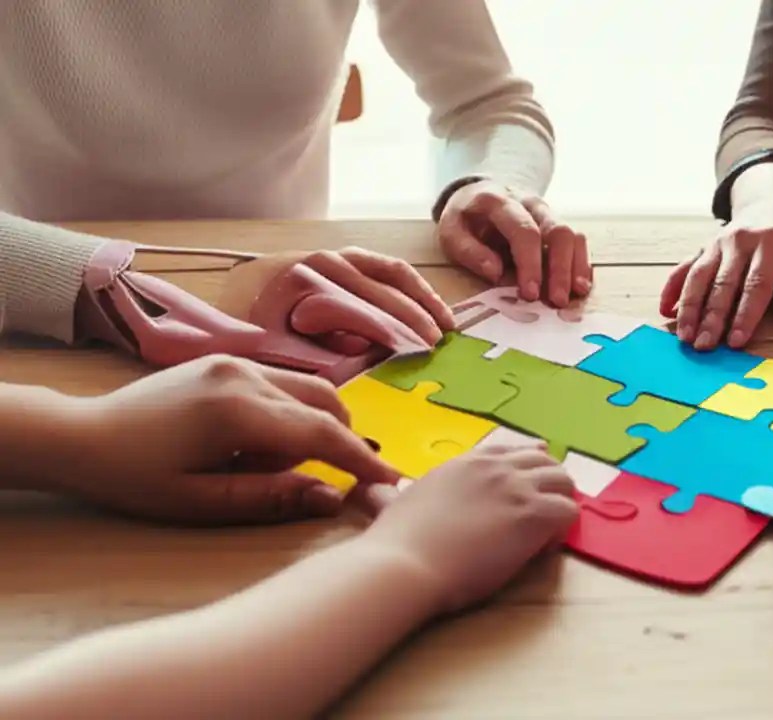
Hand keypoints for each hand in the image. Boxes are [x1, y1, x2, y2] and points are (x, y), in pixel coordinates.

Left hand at [66, 356, 398, 523]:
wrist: (83, 436)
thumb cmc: (136, 478)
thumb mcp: (202, 503)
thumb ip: (271, 497)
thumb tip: (332, 498)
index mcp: (238, 410)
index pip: (322, 433)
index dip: (361, 460)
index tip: (392, 479)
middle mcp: (245, 375)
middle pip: (326, 403)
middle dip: (335, 441)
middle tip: (305, 479)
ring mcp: (236, 362)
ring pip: (308, 390)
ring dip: (311, 426)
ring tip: (266, 461)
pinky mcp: (227, 361)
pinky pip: (283, 384)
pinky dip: (288, 412)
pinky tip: (253, 441)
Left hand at [227, 247, 454, 346]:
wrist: (201, 317)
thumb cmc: (235, 341)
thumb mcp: (267, 352)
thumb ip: (313, 353)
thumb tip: (362, 349)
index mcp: (299, 281)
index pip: (360, 308)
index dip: (391, 333)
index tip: (417, 356)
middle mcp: (318, 262)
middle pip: (380, 290)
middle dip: (413, 319)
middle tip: (437, 348)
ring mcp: (330, 257)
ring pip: (390, 272)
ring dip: (421, 298)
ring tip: (446, 326)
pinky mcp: (337, 259)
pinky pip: (384, 267)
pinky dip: (411, 285)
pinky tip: (429, 306)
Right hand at [356, 443, 577, 613]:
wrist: (405, 564)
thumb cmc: (395, 543)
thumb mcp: (394, 503)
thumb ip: (393, 493)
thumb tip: (370, 492)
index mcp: (464, 462)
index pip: (509, 450)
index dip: (527, 463)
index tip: (533, 478)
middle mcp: (494, 467)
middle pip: (545, 461)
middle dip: (549, 484)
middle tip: (545, 512)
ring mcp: (516, 487)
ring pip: (564, 481)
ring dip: (561, 503)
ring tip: (547, 531)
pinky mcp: (533, 514)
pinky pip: (568, 512)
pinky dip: (561, 531)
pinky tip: (541, 549)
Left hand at [437, 180, 591, 307]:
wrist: (479, 193)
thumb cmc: (466, 218)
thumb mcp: (451, 231)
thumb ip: (469, 251)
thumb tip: (495, 272)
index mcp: (500, 203)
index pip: (525, 231)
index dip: (530, 264)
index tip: (530, 294)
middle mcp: (531, 204)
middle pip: (558, 231)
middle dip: (560, 269)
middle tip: (557, 300)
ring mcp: (548, 213)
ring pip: (573, 235)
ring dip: (576, 267)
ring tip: (575, 294)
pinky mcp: (557, 225)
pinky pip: (577, 242)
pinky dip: (581, 264)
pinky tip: (580, 286)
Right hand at [661, 189, 772, 349]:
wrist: (770, 202)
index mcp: (771, 242)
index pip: (757, 283)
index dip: (746, 314)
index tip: (737, 341)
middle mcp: (740, 240)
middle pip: (723, 283)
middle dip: (712, 318)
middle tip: (704, 347)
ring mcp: (718, 242)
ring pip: (699, 276)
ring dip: (689, 307)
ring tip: (685, 336)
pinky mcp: (703, 247)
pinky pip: (684, 267)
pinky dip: (672, 288)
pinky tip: (665, 311)